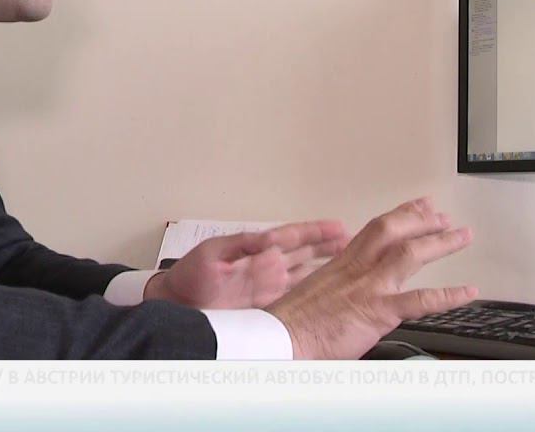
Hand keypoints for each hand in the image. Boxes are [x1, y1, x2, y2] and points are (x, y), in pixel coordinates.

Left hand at [145, 219, 349, 308]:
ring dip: (328, 267)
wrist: (178, 306)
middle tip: (356, 241)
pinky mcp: (268, 307)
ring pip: (307, 274)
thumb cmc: (190, 276)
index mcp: (258, 249)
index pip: (294, 237)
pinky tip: (330, 293)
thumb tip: (269, 237)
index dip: (317, 231)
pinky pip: (297, 297)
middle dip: (331, 246)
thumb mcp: (214, 253)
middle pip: (307, 253)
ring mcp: (270, 286)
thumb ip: (242, 243)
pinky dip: (315, 293)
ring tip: (351, 262)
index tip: (340, 227)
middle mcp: (268, 266)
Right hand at [265, 197, 475, 359]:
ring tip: (462, 236)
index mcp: (342, 263)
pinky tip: (467, 292)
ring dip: (440, 243)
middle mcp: (357, 268)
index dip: (402, 213)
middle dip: (422, 219)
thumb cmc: (293, 323)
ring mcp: (369, 287)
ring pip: (410, 254)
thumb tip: (349, 289)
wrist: (282, 339)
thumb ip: (339, 285)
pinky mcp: (377, 311)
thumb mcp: (317, 292)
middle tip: (444, 216)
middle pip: (394, 230)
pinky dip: (448, 295)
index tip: (420, 204)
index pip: (376, 228)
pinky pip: (420, 300)